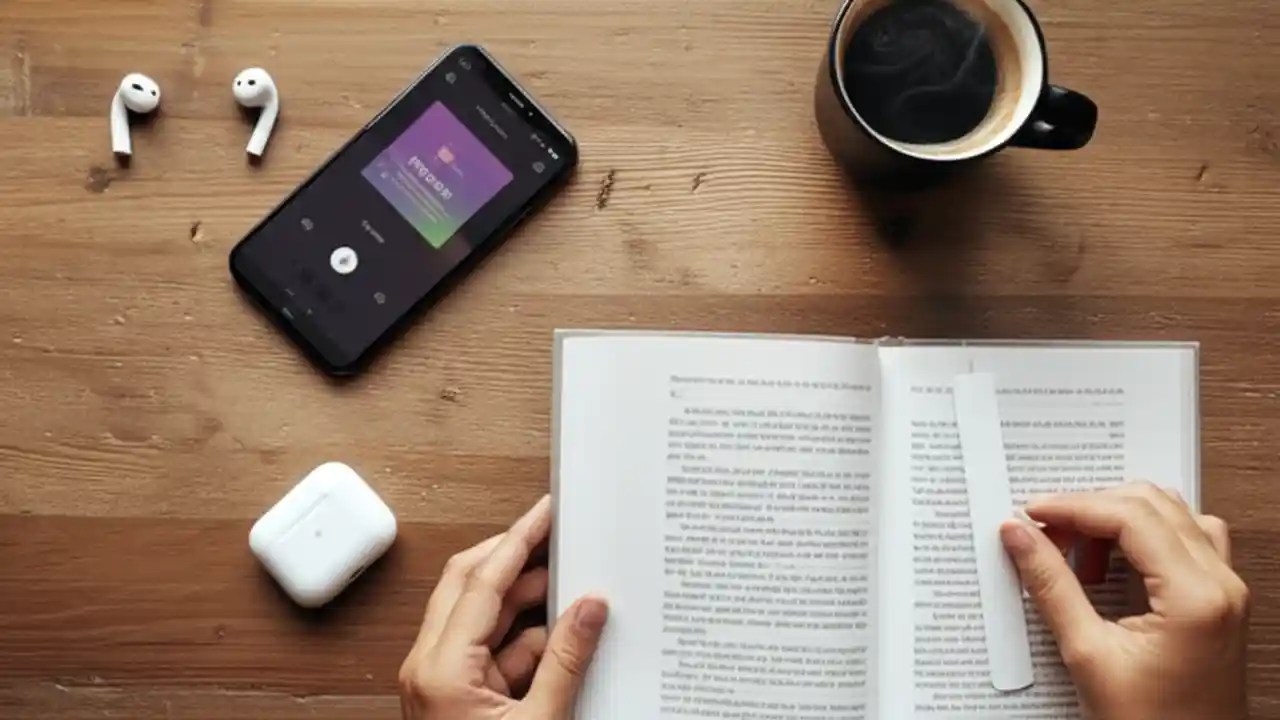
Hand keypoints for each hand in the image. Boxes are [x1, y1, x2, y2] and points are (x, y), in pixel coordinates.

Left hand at [399, 495, 608, 719]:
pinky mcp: (453, 695)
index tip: (544, 513)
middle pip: (470, 585)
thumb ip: (566, 663)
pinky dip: (523, 639)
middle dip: (516, 558)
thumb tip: (589, 609)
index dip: (519, 540)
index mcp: (441, 669)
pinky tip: (560, 637)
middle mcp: (429, 667)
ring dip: (524, 601)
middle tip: (555, 536)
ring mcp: (438, 681)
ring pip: (480, 617)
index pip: (483, 582)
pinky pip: (487, 649)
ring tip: (571, 590)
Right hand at [1001, 482, 1248, 719]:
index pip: (1131, 517)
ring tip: (1080, 552)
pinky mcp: (1222, 600)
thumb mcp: (1087, 655)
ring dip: (1120, 519)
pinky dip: (1147, 536)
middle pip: (1153, 505)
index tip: (1033, 514)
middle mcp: (1222, 585)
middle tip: (1047, 533)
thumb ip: (1051, 585)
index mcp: (1195, 597)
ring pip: (1174, 514)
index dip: (1074, 507)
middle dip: (1092, 509)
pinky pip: (1190, 539)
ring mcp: (1228, 590)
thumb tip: (1020, 536)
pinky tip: (1115, 562)